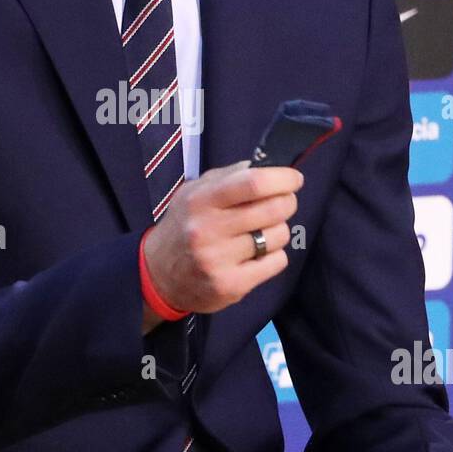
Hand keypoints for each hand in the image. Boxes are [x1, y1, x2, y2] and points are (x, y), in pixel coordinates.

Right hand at [141, 159, 304, 322]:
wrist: (158, 275)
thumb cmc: (184, 226)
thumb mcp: (194, 192)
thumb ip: (229, 176)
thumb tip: (267, 166)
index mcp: (201, 200)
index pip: (253, 183)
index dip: (283, 178)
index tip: (293, 179)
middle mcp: (208, 229)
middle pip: (273, 209)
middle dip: (287, 202)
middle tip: (282, 203)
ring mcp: (219, 260)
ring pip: (278, 236)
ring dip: (277, 231)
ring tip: (261, 232)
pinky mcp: (230, 285)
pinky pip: (276, 262)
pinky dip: (274, 256)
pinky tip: (257, 254)